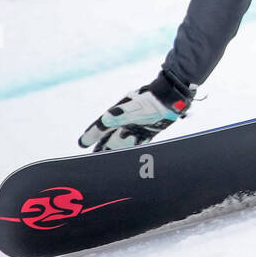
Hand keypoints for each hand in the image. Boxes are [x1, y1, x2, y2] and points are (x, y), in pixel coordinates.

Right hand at [78, 71, 193, 152]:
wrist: (174, 98)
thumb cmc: (154, 100)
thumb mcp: (138, 106)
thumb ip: (123, 113)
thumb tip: (106, 118)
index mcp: (121, 112)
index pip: (103, 125)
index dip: (92, 134)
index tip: (82, 143)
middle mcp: (127, 119)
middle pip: (110, 134)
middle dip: (101, 145)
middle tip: (92, 157)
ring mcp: (137, 124)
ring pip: (122, 139)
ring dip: (114, 149)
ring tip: (105, 158)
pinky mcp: (147, 129)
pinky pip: (136, 141)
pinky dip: (131, 149)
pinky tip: (128, 156)